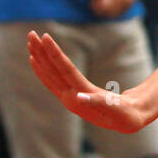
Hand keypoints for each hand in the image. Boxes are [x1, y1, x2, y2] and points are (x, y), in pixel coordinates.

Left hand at [27, 31, 154, 133]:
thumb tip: (79, 96)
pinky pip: (51, 80)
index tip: (46, 37)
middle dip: (41, 52)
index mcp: (80, 97)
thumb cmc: (125, 114)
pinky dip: (42, 68)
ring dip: (39, 57)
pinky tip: (36, 59)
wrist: (126, 123)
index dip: (54, 53)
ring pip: (49, 74)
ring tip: (30, 41)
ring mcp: (67, 97)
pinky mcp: (69, 96)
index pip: (64, 70)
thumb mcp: (117, 109)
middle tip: (31, 34)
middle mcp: (69, 97)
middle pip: (52, 71)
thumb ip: (98, 103)